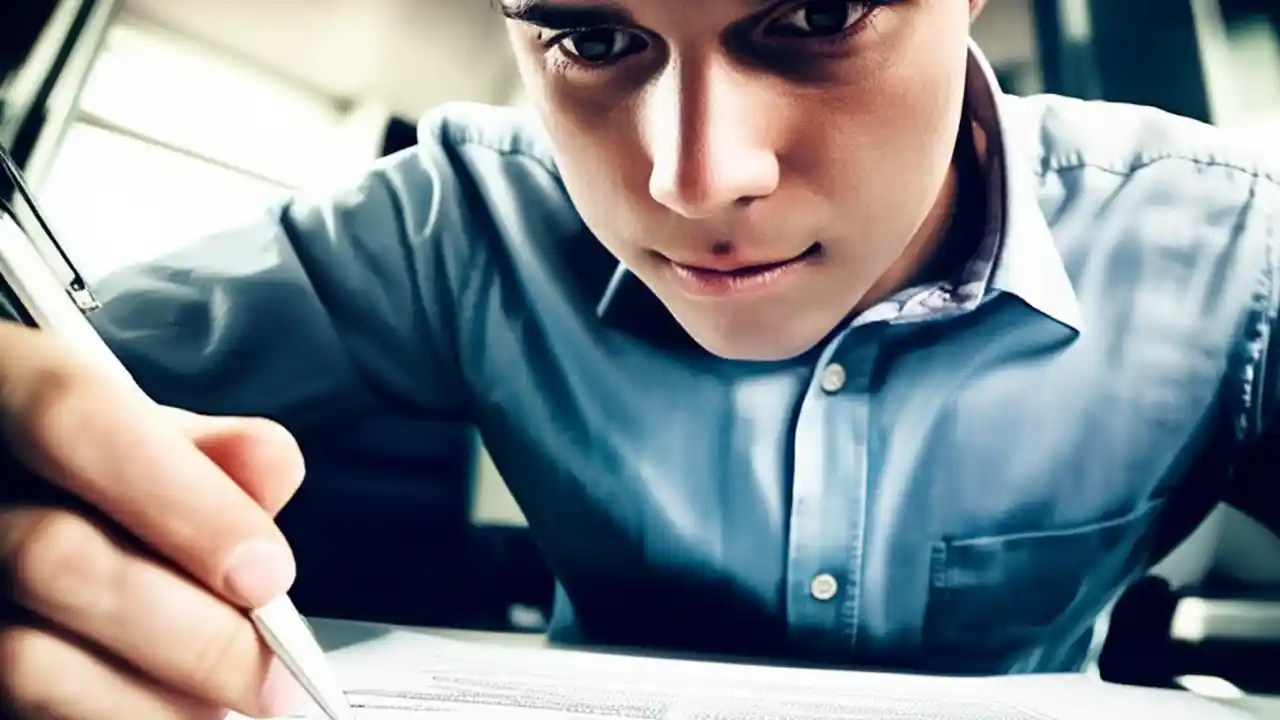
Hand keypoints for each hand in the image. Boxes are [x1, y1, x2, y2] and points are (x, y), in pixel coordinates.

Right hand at [0, 322, 308, 718]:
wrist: (16, 507)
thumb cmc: (85, 468)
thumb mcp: (142, 432)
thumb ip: (206, 448)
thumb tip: (271, 466)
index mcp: (4, 383)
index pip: (75, 420)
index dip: (183, 501)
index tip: (270, 574)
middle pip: (55, 559)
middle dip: (192, 631)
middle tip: (276, 672)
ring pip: (24, 657)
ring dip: (155, 697)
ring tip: (229, 702)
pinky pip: (24, 711)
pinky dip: (115, 717)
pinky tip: (170, 708)